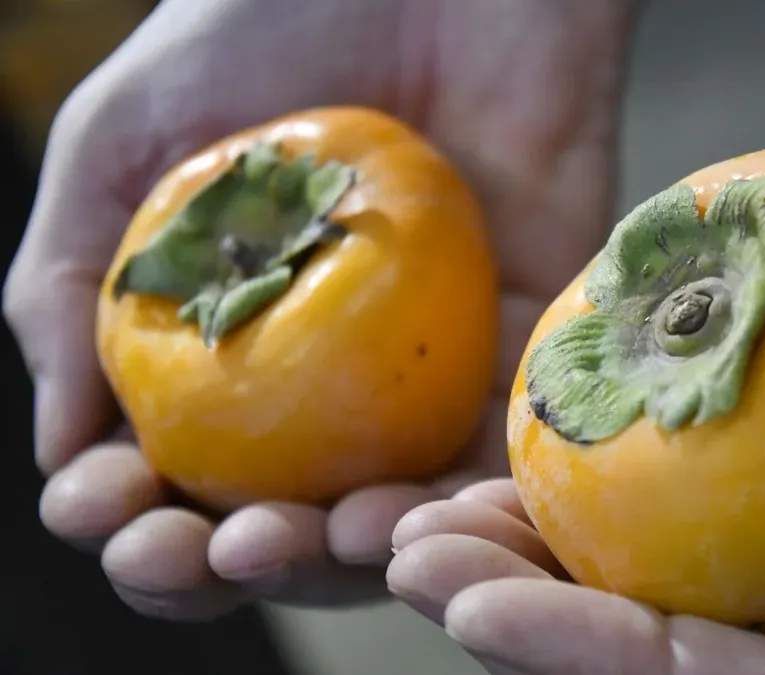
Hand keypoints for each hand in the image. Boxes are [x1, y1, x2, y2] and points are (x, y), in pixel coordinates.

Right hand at [4, 0, 634, 619]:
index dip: (129, 521)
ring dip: (334, 559)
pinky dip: (458, 507)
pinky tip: (404, 521)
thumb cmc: (267, 23)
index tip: (108, 509)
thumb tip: (62, 445)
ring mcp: (428, 372)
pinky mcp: (527, 345)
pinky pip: (503, 455)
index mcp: (225, 349)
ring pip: (388, 512)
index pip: (170, 476)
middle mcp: (327, 380)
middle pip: (278, 521)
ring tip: (288, 543)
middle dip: (223, 564)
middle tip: (192, 554)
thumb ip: (68, 286)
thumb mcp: (124, 144)